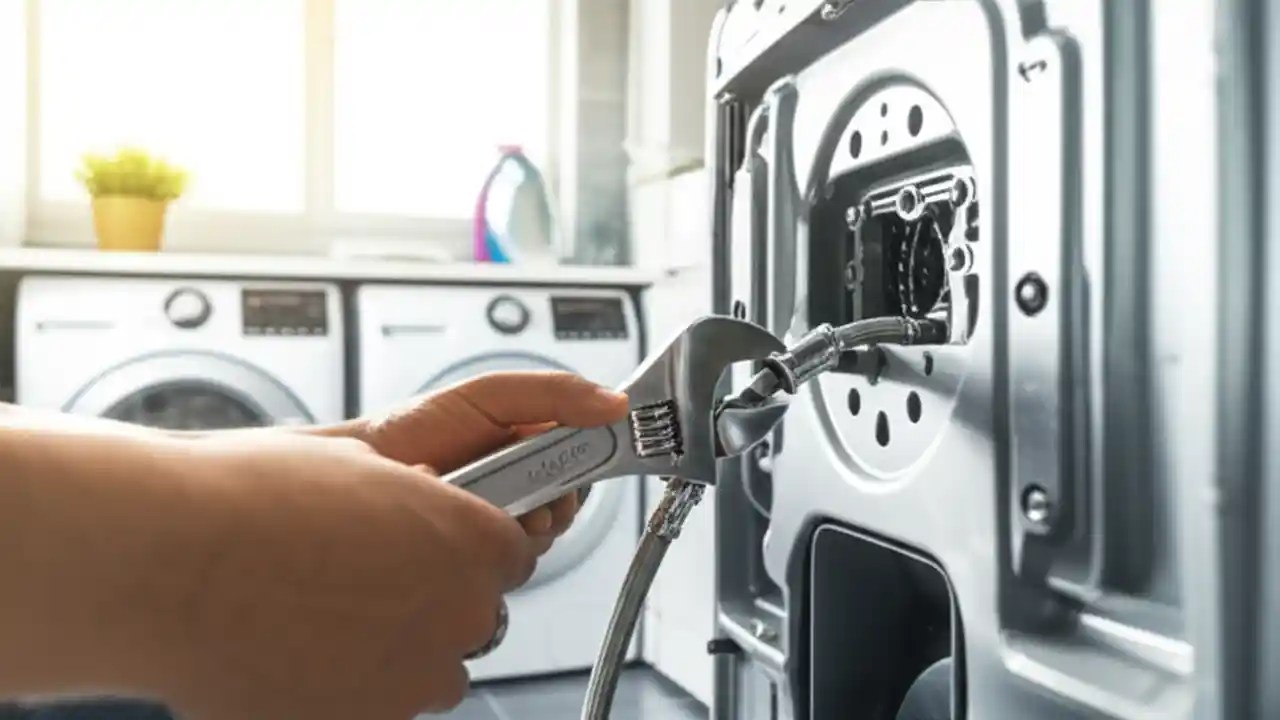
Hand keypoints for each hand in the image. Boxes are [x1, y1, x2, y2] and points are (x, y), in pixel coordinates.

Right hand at [158, 432, 533, 717]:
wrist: (167, 563)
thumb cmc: (250, 500)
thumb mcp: (355, 465)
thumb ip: (414, 498)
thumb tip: (420, 505)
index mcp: (471, 541)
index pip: (511, 555)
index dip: (469, 550)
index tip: (436, 549)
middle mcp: (459, 613)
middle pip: (475, 617)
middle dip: (435, 602)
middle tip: (366, 584)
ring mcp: (414, 679)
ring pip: (430, 671)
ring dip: (397, 651)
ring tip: (322, 621)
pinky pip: (377, 704)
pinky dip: (350, 687)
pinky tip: (297, 653)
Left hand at [350, 371, 628, 554]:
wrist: (356, 471)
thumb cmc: (410, 429)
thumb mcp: (487, 396)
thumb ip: (552, 393)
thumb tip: (612, 402)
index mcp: (525, 442)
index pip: (583, 457)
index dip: (589, 463)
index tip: (583, 464)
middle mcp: (515, 485)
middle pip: (569, 504)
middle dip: (557, 502)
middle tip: (532, 492)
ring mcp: (496, 523)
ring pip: (543, 538)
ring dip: (524, 523)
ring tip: (487, 502)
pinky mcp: (475, 556)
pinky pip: (509, 561)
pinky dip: (494, 544)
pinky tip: (466, 523)